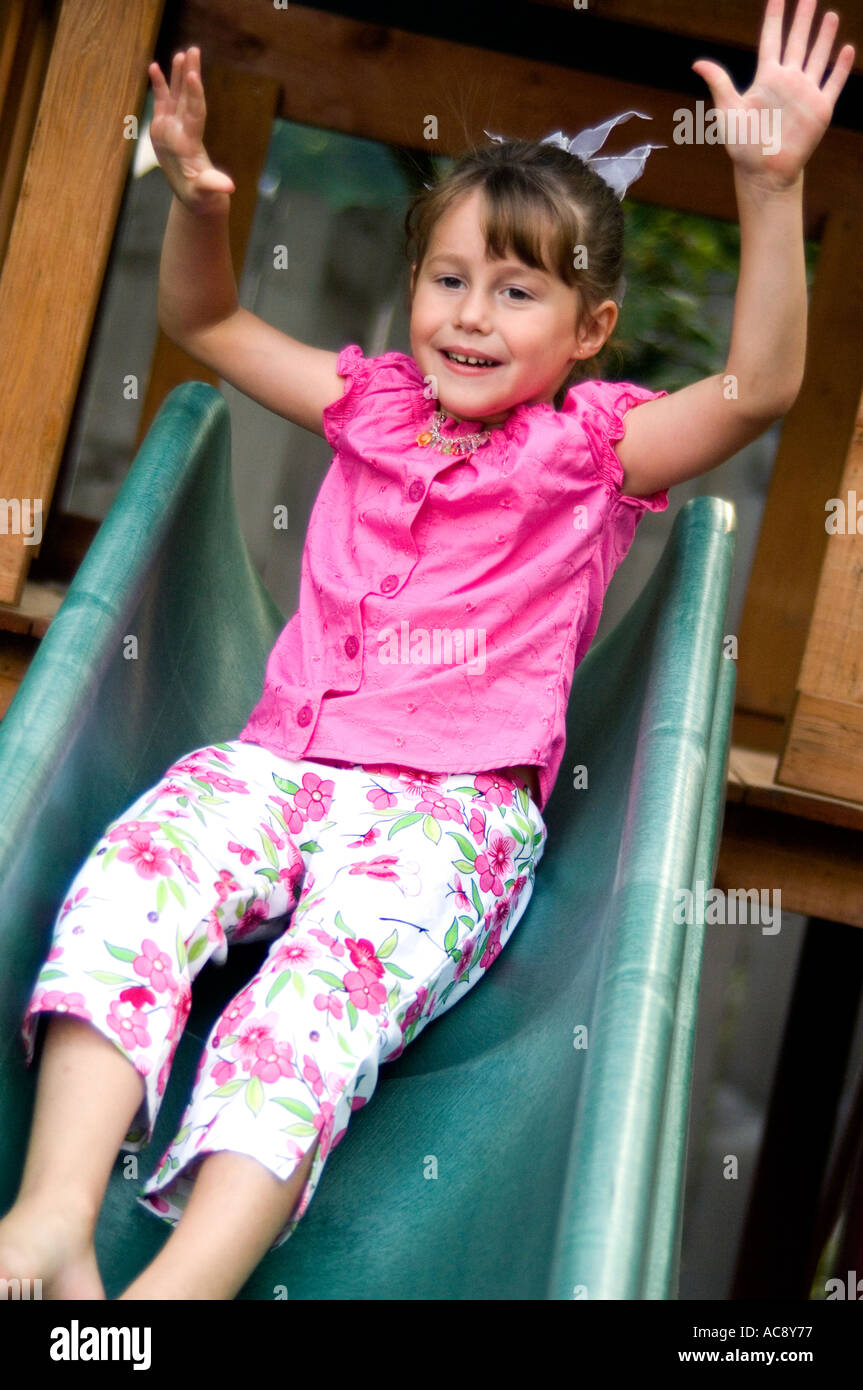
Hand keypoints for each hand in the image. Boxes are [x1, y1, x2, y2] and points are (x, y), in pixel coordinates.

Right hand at [147, 46, 235, 212]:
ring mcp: (173, 125)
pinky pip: (162, 101)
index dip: (194, 94)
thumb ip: (215, 185)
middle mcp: (184, 128)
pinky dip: (159, 85)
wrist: (196, 193)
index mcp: (192, 140)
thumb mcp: (206, 192)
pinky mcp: (163, 127)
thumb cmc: (201, 194)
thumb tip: (230, 188)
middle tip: (194, 50)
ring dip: (178, 75)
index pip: (195, 112)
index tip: (193, 74)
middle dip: (190, 74)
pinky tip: (154, 66)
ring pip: (176, 94)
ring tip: (181, 53)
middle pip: (188, 96)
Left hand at [691, 0, 854, 190]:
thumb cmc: (742, 146)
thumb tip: (698, 63)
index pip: (771, 40)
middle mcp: (787, 81)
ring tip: (829, 15)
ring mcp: (805, 93)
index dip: (774, 18)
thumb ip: (719, 83)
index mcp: (765, 79)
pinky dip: (841, 67)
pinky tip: (846, 50)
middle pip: (797, 41)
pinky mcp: (820, 108)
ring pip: (817, 57)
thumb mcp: (727, 112)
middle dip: (802, 18)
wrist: (764, 173)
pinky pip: (833, 83)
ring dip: (824, 37)